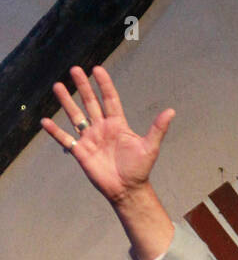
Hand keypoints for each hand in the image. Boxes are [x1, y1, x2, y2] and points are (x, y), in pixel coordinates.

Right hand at [41, 65, 174, 203]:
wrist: (128, 190)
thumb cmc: (139, 170)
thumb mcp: (150, 147)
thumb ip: (158, 129)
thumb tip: (171, 111)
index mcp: (117, 124)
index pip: (110, 99)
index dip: (104, 85)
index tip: (97, 69)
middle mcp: (102, 128)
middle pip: (90, 103)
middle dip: (83, 86)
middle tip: (75, 69)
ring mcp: (90, 139)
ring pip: (76, 116)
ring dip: (67, 102)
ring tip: (58, 86)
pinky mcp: (81, 152)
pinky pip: (66, 140)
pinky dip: (55, 132)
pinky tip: (44, 121)